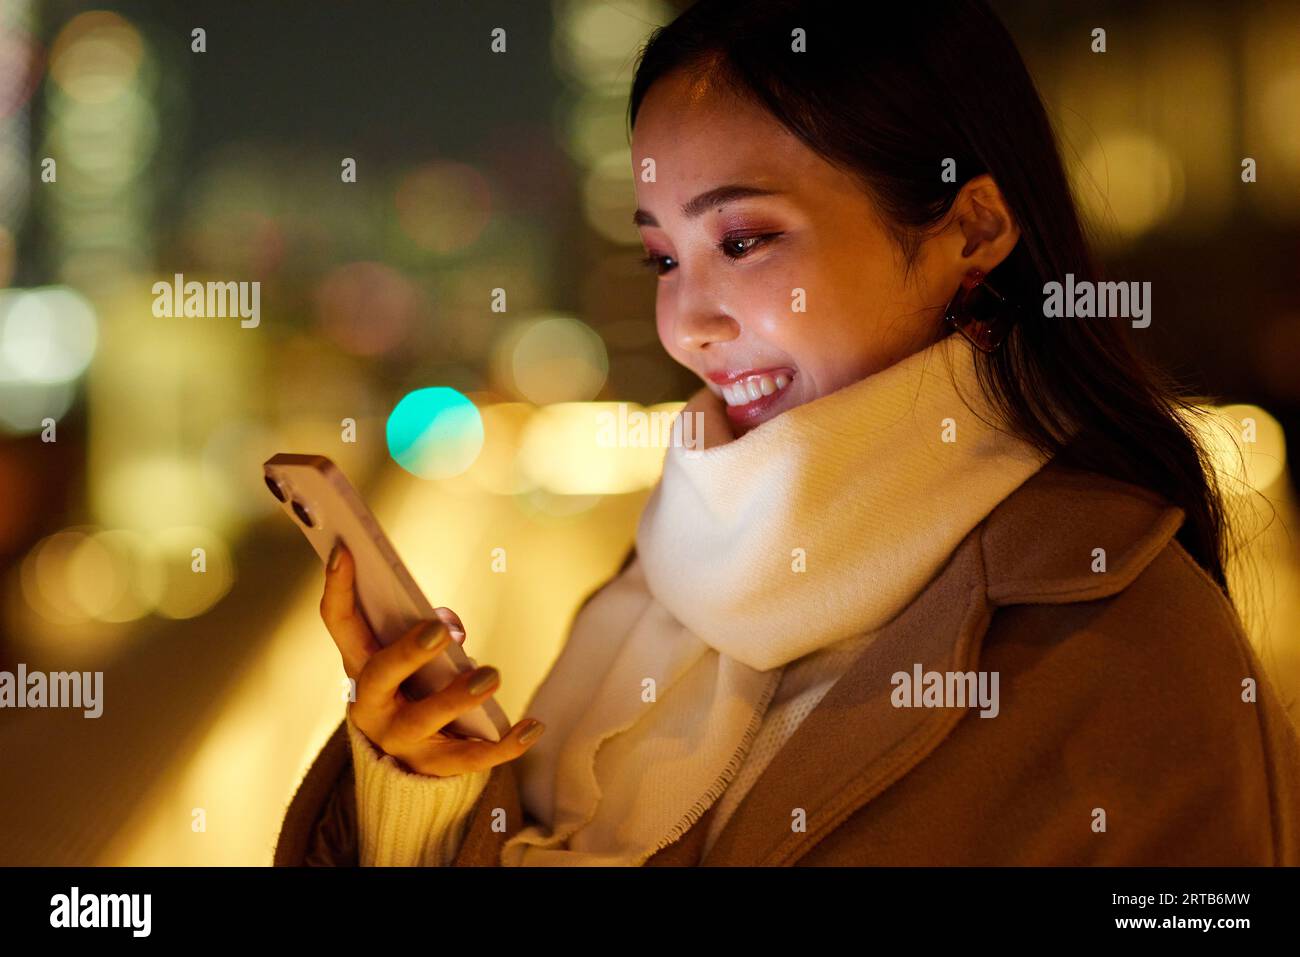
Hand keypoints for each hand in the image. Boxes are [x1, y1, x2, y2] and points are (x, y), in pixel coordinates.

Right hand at [319, 542, 544, 776]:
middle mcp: (370, 706)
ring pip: (422, 720)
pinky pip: (471, 758)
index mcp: (360, 666)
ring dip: (457, 697)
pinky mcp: (434, 769)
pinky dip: (505, 744)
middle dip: (408, 651)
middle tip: (439, 630)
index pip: (340, 624)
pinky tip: (535, 727)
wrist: (407, 766)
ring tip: (491, 676)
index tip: (344, 550)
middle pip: (379, 676)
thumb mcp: (412, 659)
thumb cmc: (414, 688)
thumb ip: (431, 633)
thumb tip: (453, 630)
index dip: (338, 587)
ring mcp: (399, 742)